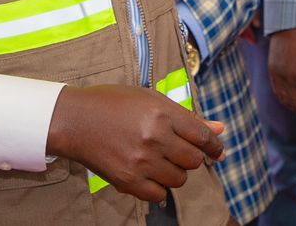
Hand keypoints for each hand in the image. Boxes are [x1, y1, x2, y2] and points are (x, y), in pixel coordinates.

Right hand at [47, 85, 224, 201]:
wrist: (74, 120)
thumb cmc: (114, 104)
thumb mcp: (152, 100)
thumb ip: (187, 117)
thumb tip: (220, 130)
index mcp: (162, 113)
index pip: (202, 136)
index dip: (214, 145)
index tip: (217, 151)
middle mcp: (154, 138)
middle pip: (193, 160)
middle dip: (190, 156)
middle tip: (176, 150)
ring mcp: (141, 162)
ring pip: (179, 179)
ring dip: (174, 172)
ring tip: (158, 159)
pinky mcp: (128, 181)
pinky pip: (159, 195)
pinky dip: (158, 188)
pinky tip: (148, 175)